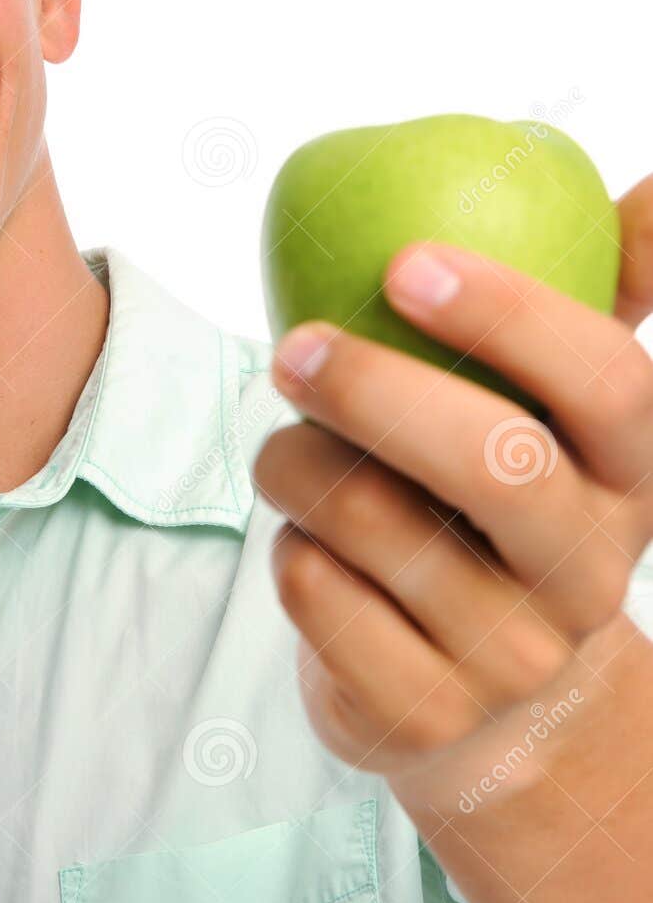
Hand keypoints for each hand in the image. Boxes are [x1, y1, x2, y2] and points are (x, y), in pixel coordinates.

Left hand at [252, 173, 652, 787]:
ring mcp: (509, 655)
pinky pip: (318, 598)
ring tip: (286, 449)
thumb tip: (651, 189)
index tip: (409, 259)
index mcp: (627, 475)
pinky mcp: (422, 713)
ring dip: (297, 465)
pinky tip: (304, 541)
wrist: (496, 708)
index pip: (607, 383)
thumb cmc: (506, 514)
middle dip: (373, 389)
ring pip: (371, 526)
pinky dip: (288, 549)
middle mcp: (585, 571)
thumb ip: (605, 304)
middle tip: (294, 348)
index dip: (512, 314)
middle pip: (493, 463)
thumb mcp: (565, 423)